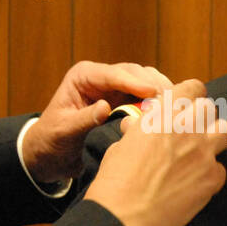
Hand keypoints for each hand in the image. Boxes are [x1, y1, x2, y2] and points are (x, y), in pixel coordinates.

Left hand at [23, 61, 173, 183]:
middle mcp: (100, 77)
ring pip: (144, 81)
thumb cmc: (51, 140)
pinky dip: (158, 102)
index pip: (112, 74)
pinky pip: (146, 96)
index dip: (134, 82)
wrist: (50, 152)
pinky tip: (171, 113)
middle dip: (153, 85)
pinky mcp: (124, 100)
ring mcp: (114, 87)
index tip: (153, 93)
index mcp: (83, 76)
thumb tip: (105, 107)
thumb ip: (84, 119)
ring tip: (176, 106)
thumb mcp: (64, 131)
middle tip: (172, 100)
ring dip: (160, 92)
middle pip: (134, 73)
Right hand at [84, 79, 226, 225]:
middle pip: (209, 109)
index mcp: (162, 116)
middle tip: (190, 132)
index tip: (186, 106)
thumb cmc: (115, 182)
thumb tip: (138, 125)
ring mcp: (203, 153)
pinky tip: (194, 183)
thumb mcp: (121, 145)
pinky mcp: (212, 179)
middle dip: (200, 118)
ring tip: (200, 152)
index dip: (190, 97)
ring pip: (225, 132)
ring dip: (214, 139)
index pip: (192, 89)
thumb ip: (138, 130)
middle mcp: (186, 129)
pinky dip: (210, 174)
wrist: (123, 217)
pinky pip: (220, 169)